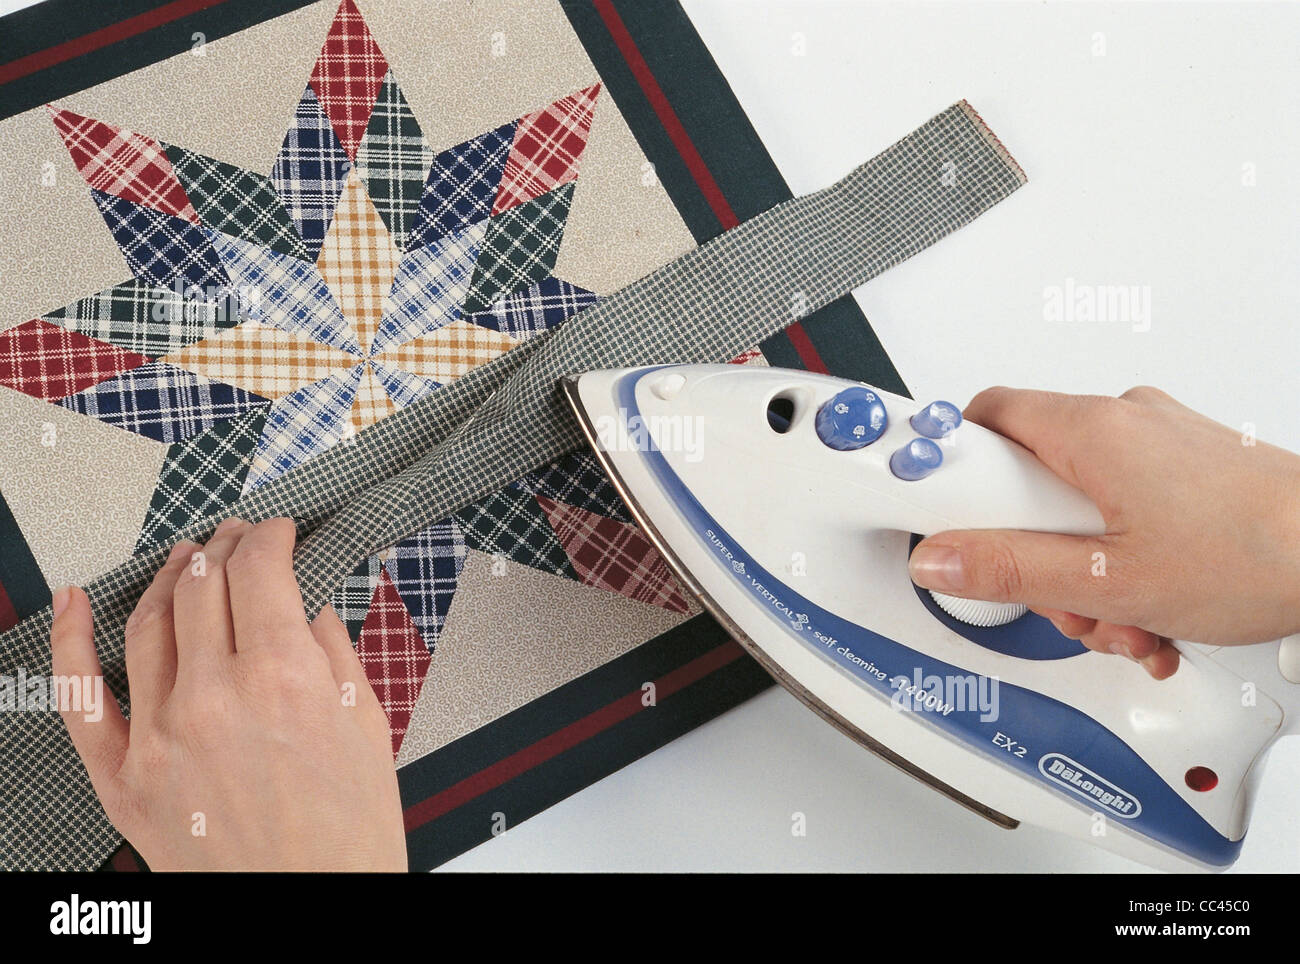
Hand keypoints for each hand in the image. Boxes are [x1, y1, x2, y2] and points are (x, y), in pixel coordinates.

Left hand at [49, 517, 406, 870]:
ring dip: (167, 575)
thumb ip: (336, 655)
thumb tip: (311, 611)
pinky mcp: (126, 779)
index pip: (260, 569)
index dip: (269, 535)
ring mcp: (161, 736)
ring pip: (148, 623)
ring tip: (183, 558)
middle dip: (223, 546)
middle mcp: (214, 697)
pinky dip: (69, 643)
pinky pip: (80, 700)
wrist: (315, 914)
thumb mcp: (370, 728)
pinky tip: (73, 604)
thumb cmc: (349, 838)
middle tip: (236, 537)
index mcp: (285, 678)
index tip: (277, 531)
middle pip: (203, 585)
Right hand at [908, 386, 1299, 678]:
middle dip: (1035, 550)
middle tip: (1059, 593)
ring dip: (1085, 569)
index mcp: (1091, 430)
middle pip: (1029, 478)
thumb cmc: (1263, 553)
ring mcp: (1157, 442)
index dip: (951, 467)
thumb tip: (942, 558)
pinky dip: (1124, 557)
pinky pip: (1122, 505)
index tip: (936, 509)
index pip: (981, 418)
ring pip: (1077, 503)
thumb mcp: (1111, 580)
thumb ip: (1012, 569)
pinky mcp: (1186, 467)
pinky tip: (1152, 604)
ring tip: (1124, 613)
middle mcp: (1122, 421)